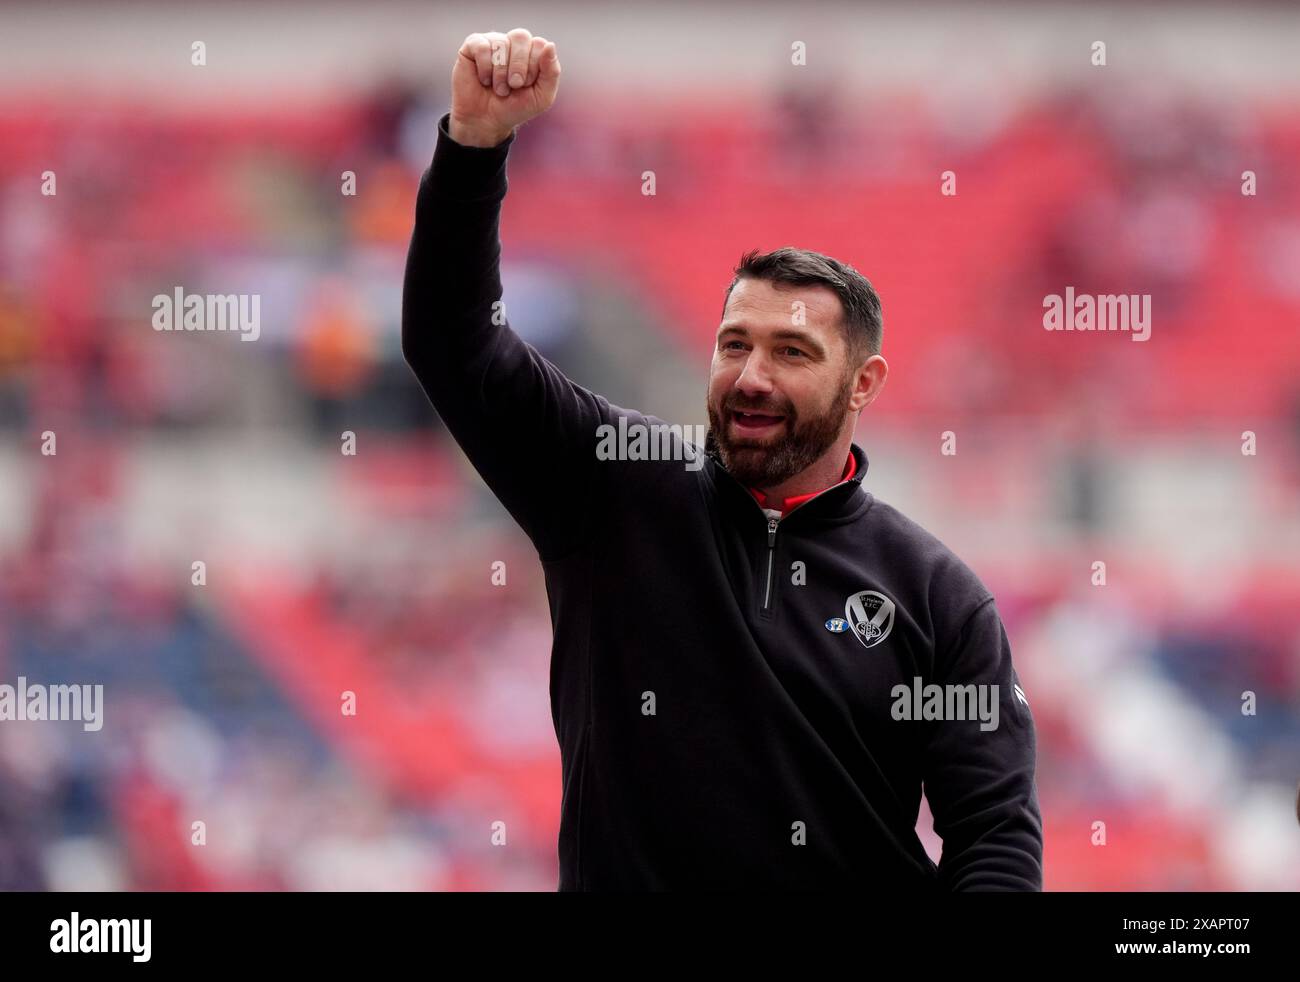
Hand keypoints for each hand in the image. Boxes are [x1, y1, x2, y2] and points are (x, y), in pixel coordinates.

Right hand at [449, 28, 560, 146]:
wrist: (487, 121)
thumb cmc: (514, 108)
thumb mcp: (541, 97)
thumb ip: (552, 72)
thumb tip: (550, 45)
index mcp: (532, 51)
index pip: (539, 44)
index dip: (533, 67)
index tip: (526, 85)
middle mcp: (513, 42)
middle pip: (520, 36)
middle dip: (518, 66)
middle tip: (514, 85)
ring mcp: (493, 41)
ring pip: (501, 44)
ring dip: (500, 73)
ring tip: (499, 88)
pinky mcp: (473, 45)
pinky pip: (482, 47)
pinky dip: (485, 69)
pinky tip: (484, 80)